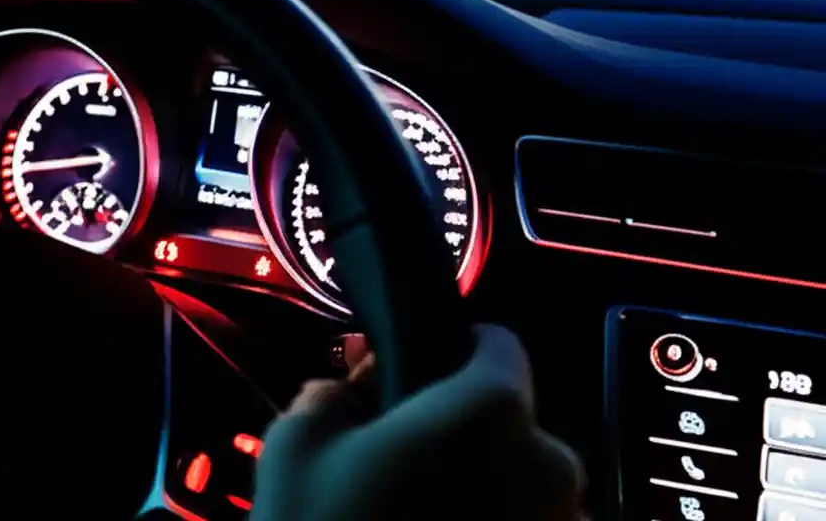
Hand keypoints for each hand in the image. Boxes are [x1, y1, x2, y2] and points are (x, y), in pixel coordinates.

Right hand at [250, 325, 584, 520]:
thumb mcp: (296, 447)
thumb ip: (331, 394)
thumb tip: (353, 392)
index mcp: (491, 410)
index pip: (495, 341)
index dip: (448, 349)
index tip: (410, 378)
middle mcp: (549, 466)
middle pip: (508, 421)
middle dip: (458, 432)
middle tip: (394, 462)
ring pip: (518, 487)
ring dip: (477, 492)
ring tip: (410, 516)